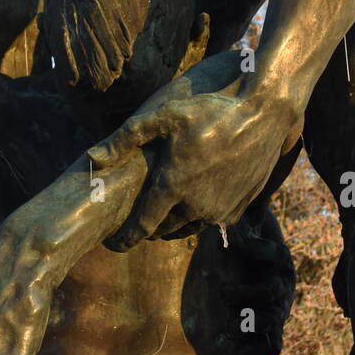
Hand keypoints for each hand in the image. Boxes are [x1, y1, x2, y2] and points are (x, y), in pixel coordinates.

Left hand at [86, 50, 301, 250]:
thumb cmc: (210, 111)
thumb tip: (92, 159)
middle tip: (136, 220)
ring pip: (187, 226)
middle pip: (162, 230)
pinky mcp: (238, 209)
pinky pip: (210, 221)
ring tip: (163, 210)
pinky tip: (194, 198)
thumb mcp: (164, 116)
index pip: (141, 227)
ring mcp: (219, 210)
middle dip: (148, 229)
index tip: (112, 243)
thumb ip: (125, 138)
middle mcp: (195, 206)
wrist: (262, 115)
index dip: (123, 239)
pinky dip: (198, 215)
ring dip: (173, 222)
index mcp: (172, 186)